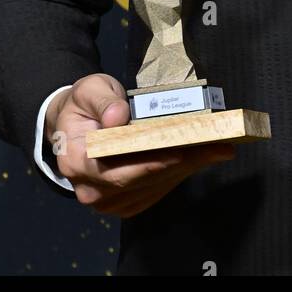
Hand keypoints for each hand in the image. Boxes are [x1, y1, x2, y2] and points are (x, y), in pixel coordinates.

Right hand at [45, 73, 235, 218]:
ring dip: (186, 169)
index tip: (181, 152)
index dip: (150, 164)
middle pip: (140, 182)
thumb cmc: (83, 105)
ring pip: (152, 188)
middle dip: (181, 163)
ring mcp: (106, 199)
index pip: (116, 171)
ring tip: (217, 149)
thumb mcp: (89, 90)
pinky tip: (200, 158)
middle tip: (217, 147)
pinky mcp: (123, 201)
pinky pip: (153, 191)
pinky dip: (178, 175)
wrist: (74, 123)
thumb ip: (102, 101)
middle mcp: (89, 188)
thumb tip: (117, 116)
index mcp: (75, 161)